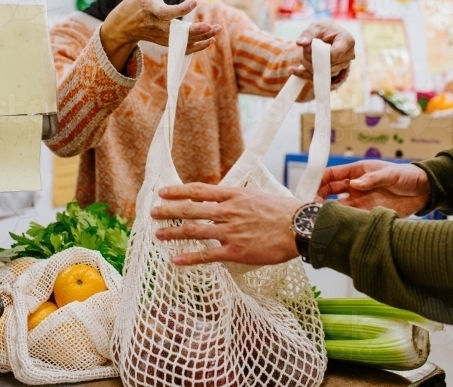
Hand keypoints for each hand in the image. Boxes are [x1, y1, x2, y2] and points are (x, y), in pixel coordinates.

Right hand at [100, 0, 221, 70]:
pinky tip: (210, 39)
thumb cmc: (140, 0)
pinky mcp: (165, 43)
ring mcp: (160, 36)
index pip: (166, 12)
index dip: (181, 9)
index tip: (194, 2)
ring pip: (183, 41)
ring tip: (217, 28)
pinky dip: (197, 46)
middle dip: (195, 30)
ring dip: (202, 36)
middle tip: (210, 26)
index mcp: (150, 8)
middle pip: (176, 32)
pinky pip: (182, 48)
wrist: (123, 24)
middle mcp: (155, 25)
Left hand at [151, 183, 303, 265]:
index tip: (163, 192)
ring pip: (195, 231)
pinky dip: (190, 258)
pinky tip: (176, 261)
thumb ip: (238, 200)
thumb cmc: (282, 212)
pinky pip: (208, 255)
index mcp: (234, 196)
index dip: (178, 191)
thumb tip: (224, 200)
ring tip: (158, 235)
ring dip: (173, 233)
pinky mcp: (236, 251)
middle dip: (169, 211)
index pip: (199, 191)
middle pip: (191, 209)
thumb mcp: (257, 197)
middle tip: (153, 212)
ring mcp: (231, 231)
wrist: (300, 227)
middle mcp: (228, 211)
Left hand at [292, 20, 354, 79]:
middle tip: (304, 50)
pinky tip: (292, 70)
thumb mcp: (316, 27)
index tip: (308, 48)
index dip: (319, 54)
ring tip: (304, 54)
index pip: (335, 54)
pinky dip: (305, 74)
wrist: (329, 34)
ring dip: (309, 65)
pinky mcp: (335, 72)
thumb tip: (300, 43)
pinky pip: (320, 78)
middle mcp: (349, 55)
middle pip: (328, 65)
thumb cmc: (324, 28)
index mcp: (347, 41)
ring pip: (324, 72)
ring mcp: (343, 65)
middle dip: (312, 59)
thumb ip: (308, 34)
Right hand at [317, 161, 430, 217]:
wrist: (424, 191)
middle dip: (318, 198)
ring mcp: (361, 201)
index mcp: (357, 172)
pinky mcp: (368, 213)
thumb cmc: (406, 176)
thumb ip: (372, 179)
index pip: (332, 175)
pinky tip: (336, 227)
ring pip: (338, 207)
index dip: (320, 181)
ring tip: (320, 220)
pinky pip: (351, 218)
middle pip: (330, 192)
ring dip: (329, 212)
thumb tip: (353, 184)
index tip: (310, 189)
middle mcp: (355, 187)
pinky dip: (343, 222)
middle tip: (311, 208)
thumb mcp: (391, 174)